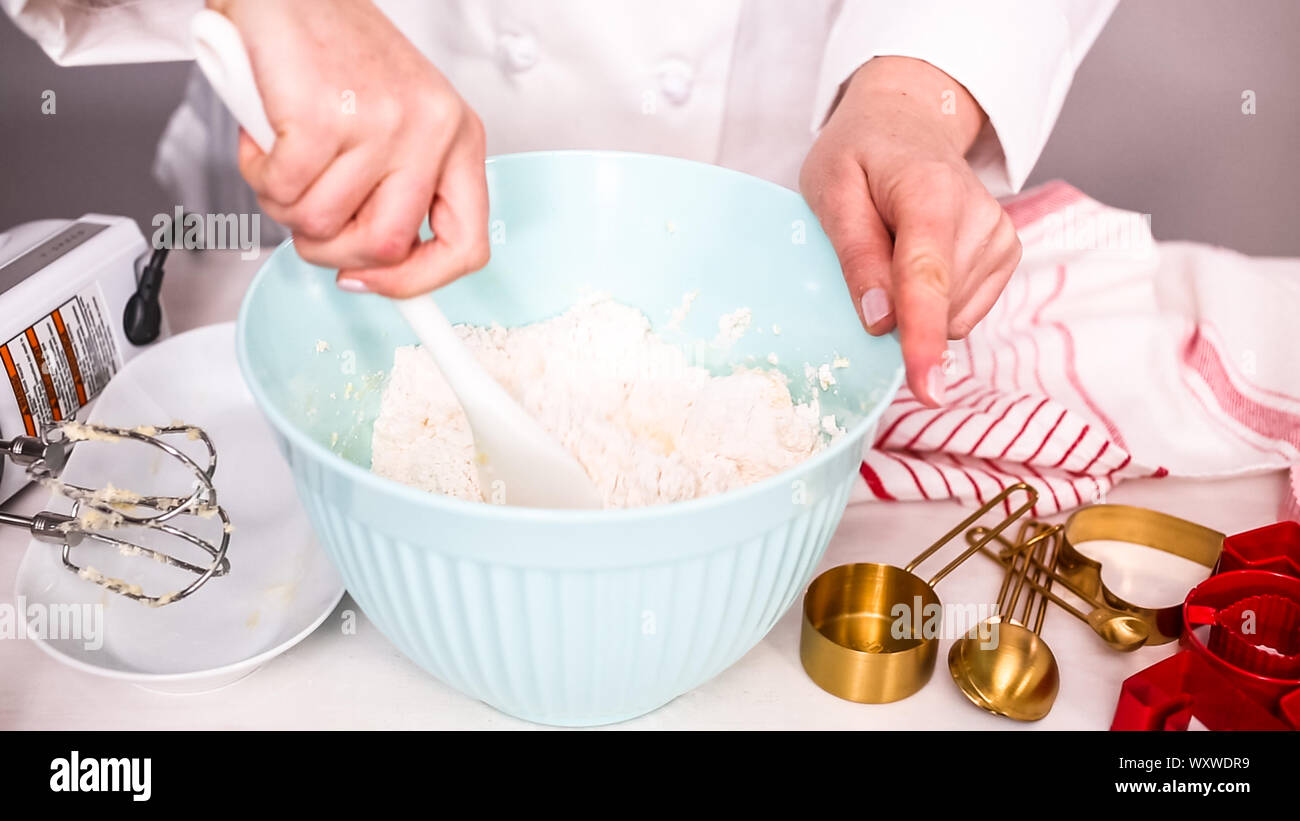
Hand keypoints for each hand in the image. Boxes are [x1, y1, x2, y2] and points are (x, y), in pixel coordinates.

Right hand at [210, 0, 488, 296]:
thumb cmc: (339, 54)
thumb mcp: (400, 123)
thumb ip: (400, 189)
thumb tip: (377, 269)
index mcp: (459, 139)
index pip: (466, 247)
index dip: (415, 282)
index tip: (373, 281)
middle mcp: (431, 132)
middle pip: (386, 248)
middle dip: (332, 251)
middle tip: (307, 219)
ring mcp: (380, 124)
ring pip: (323, 224)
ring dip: (285, 205)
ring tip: (284, 158)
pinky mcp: (324, 117)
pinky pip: (283, 191)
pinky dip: (259, 173)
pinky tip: (265, 137)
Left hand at [800, 57, 1021, 406]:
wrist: (909, 122)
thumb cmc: (860, 154)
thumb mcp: (830, 191)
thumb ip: (855, 255)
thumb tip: (880, 323)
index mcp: (929, 192)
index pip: (927, 278)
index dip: (923, 338)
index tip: (926, 388)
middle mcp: (979, 215)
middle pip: (936, 306)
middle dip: (895, 305)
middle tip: (871, 245)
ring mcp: (1001, 236)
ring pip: (950, 318)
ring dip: (914, 301)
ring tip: (898, 242)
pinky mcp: (1008, 254)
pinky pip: (962, 314)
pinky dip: (935, 302)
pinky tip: (922, 258)